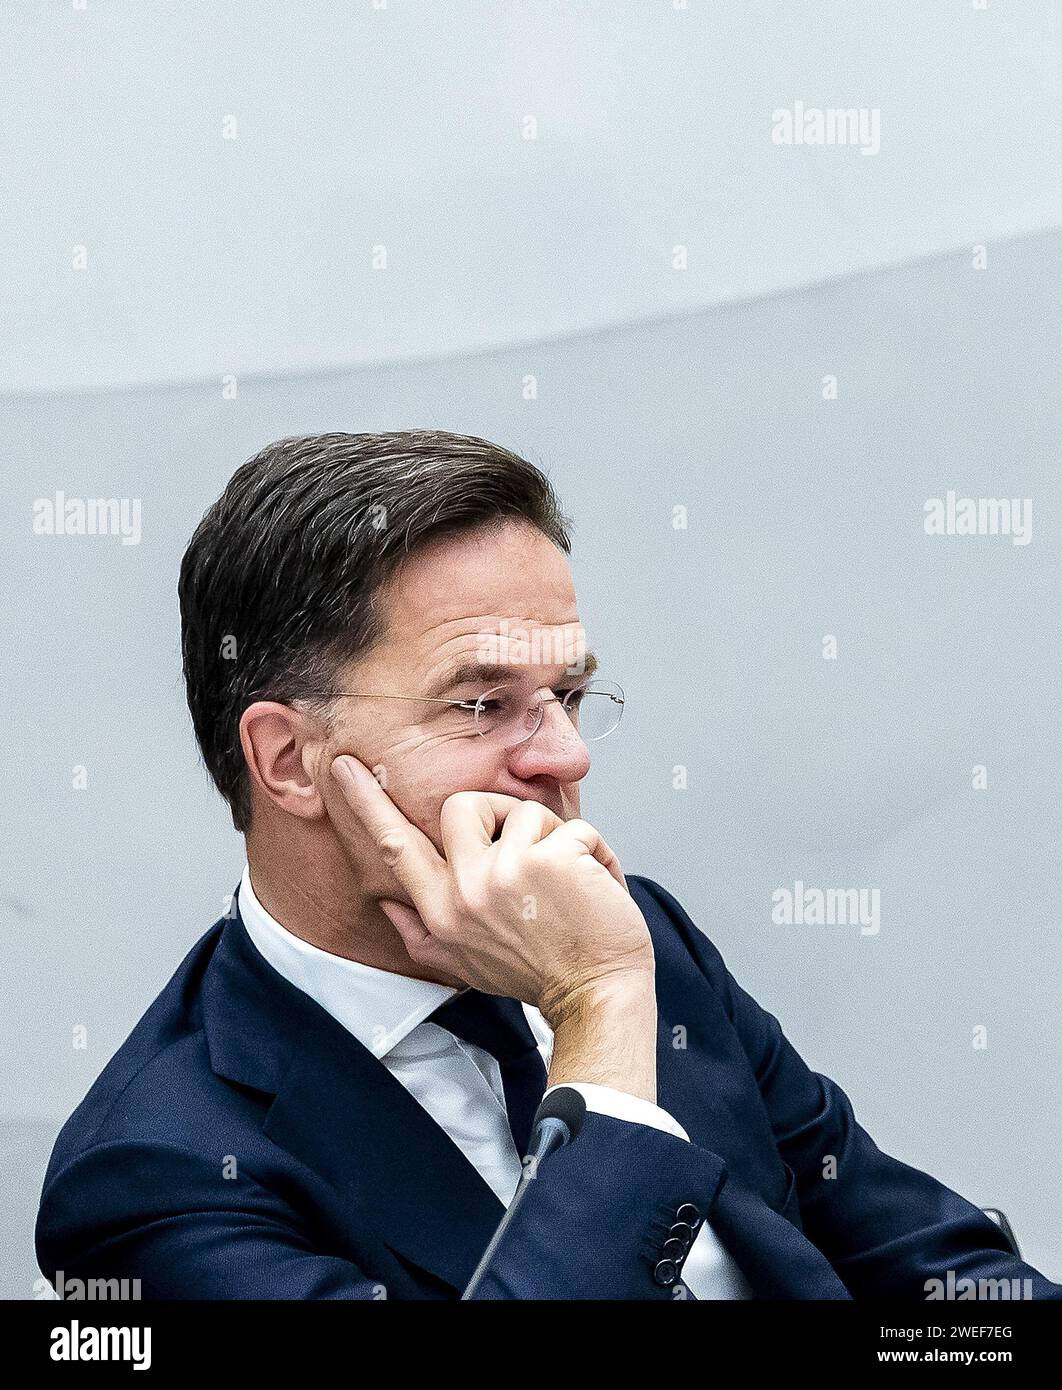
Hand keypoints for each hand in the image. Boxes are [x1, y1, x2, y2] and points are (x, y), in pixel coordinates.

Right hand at [325, 755, 654, 1022]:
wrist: (596, 997)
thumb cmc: (538, 974)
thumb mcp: (464, 963)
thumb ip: (421, 933)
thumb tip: (386, 902)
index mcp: (441, 911)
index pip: (395, 847)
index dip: (367, 803)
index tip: (344, 767)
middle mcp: (464, 891)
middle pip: (462, 804)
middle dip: (500, 812)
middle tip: (532, 852)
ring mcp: (505, 873)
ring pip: (525, 811)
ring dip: (557, 838)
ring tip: (570, 881)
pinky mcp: (549, 861)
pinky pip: (575, 828)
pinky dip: (596, 853)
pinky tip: (598, 887)